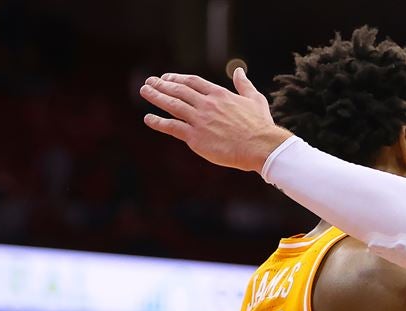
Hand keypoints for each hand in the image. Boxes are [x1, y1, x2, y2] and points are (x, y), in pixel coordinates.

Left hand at [139, 68, 289, 172]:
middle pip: (179, 90)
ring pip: (172, 105)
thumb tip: (240, 71)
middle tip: (150, 82)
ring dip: (156, 97)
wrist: (260, 146)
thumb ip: (244, 85)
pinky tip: (148, 118)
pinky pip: (171, 127)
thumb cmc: (261, 125)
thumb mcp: (255, 99)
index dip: (177, 79)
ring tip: (144, 91)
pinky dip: (158, 122)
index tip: (166, 78)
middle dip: (162, 85)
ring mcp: (199, 120)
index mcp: (219, 95)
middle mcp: (206, 104)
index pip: (193, 82)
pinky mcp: (195, 137)